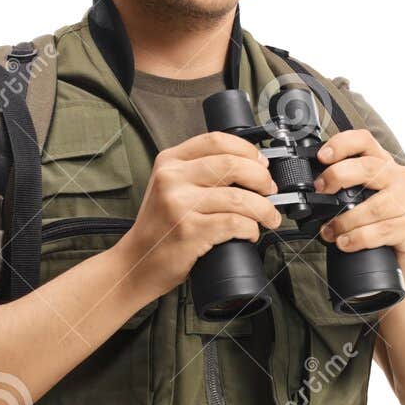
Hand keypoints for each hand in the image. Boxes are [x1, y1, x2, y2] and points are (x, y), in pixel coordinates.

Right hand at [115, 132, 281, 301]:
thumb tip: (248, 168)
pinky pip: (235, 223)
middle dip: (261, 178)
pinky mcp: (189, 231)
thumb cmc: (158, 228)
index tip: (262, 163)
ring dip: (264, 209)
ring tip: (269, 217)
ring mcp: (179, 204)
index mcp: (170, 161)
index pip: (217, 141)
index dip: (247, 150)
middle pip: (232, 165)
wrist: (135, 262)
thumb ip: (197, 172)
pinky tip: (250, 233)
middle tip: (269, 191)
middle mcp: (172, 178)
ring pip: (239, 197)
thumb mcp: (169, 187)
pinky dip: (251, 229)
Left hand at [312, 129, 404, 271]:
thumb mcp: (358, 198)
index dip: (342, 144)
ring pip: (374, 206)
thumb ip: (341, 188)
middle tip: (320, 191)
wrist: (399, 254)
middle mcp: (398, 178)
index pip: (365, 141)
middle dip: (338, 177)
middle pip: (369, 167)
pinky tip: (345, 243)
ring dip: (345, 220)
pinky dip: (358, 238)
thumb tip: (311, 188)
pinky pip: (382, 230)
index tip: (323, 156)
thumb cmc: (375, 221)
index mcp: (382, 164)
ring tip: (330, 231)